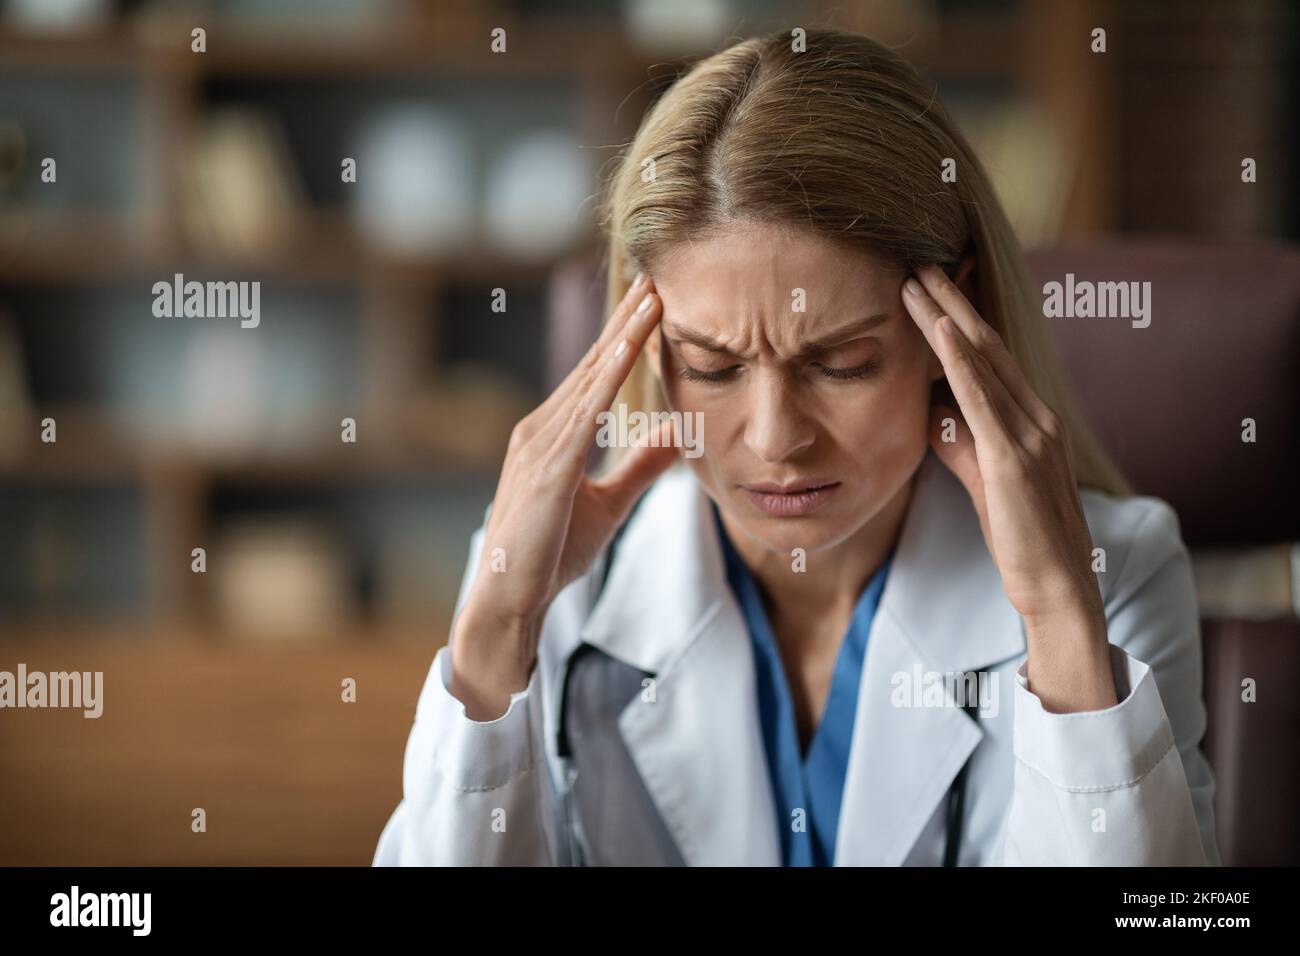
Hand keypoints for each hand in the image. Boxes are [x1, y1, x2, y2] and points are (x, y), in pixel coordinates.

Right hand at [451, 272, 678, 714]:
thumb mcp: (609, 503)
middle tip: (656, 274)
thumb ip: (641, 465)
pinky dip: (609, 376)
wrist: (511, 601)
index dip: (626, 337)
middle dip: (626, 319)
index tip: (653, 300)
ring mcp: (538, 444)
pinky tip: (631, 348)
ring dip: (623, 336)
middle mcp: (540, 428)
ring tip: (653, 297)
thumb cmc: (550, 555)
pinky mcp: (546, 467)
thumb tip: (679, 432)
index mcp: (553, 435)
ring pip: (590, 378)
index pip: (596, 375)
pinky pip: (584, 411)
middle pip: (592, 364)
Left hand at [901, 265, 1115, 711]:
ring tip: (913, 281)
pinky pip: (983, 398)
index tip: (925, 285)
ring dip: (946, 317)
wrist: (1055, 584)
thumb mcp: (982, 475)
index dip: (956, 317)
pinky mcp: (1015, 457)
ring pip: (982, 361)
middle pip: (985, 345)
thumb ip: (960, 440)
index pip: (986, 356)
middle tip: (915, 261)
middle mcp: (1035, 415)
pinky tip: (937, 330)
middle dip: (950, 301)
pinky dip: (959, 361)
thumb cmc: (1020, 533)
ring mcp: (1030, 433)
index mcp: (1028, 418)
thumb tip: (932, 408)